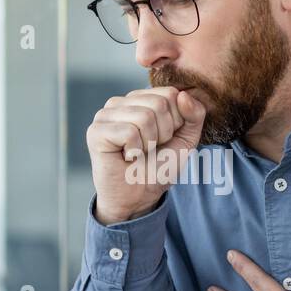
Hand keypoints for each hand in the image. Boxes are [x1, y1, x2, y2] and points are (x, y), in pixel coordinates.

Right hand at [86, 86, 206, 224]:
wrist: (140, 197)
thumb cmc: (159, 166)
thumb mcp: (186, 139)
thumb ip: (194, 115)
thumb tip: (184, 94)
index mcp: (140, 99)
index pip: (170, 93)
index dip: (176, 122)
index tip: (163, 140)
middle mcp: (120, 102)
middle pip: (159, 103)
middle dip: (164, 134)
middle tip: (149, 149)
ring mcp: (105, 115)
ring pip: (145, 117)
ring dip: (149, 144)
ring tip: (137, 153)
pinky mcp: (95, 131)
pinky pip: (129, 131)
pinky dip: (135, 151)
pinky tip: (125, 157)